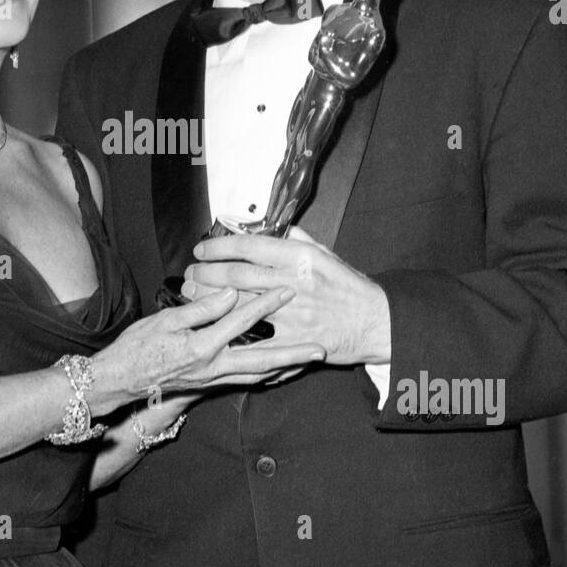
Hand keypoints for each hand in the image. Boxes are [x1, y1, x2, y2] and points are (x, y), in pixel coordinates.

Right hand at [88, 287, 325, 415]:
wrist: (120, 380)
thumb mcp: (165, 321)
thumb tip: (230, 292)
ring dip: (287, 368)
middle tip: (321, 348)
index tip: (287, 290)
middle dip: (294, 354)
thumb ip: (201, 308)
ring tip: (310, 360)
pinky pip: (248, 381)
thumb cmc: (138, 347)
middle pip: (264, 360)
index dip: (266, 304)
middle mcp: (213, 367)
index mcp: (202, 347)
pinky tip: (283, 370)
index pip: (241, 322)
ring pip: (260, 375)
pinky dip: (268, 376)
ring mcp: (214, 379)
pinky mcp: (212, 384)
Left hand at [181, 227, 390, 367]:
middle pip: (237, 275)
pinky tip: (215, 329)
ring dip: (209, 299)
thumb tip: (270, 225)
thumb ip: (296, 239)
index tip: (201, 249)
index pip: (249, 246)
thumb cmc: (350, 287)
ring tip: (191, 294)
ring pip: (240, 304)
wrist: (377, 321)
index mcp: (300, 256)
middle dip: (205, 273)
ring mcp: (295, 313)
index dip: (219, 247)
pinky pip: (259, 340)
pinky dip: (236, 335)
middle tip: (189, 273)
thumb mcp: (326, 253)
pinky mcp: (297, 341)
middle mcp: (295, 281)